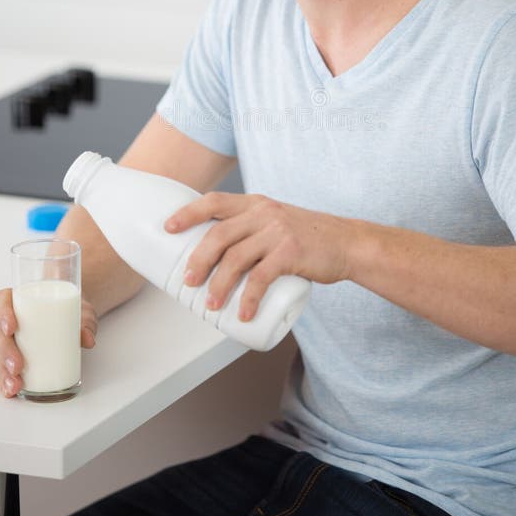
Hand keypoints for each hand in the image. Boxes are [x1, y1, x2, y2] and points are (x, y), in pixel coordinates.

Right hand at [0, 288, 97, 397]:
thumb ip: (86, 323)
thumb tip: (88, 339)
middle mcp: (8, 319)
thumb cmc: (72, 310)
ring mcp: (7, 339)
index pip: (3, 301)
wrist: (74, 319)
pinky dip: (3, 380)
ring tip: (15, 384)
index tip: (12, 327)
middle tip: (17, 365)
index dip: (2, 313)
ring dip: (1, 371)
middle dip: (4, 351)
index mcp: (21, 300)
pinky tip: (10, 390)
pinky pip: (0, 368)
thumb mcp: (82, 312)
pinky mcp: (10, 357)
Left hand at [164, 193, 351, 320]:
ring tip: (211, 304)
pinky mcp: (291, 253)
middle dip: (198, 260)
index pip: (214, 201)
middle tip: (189, 281)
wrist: (347, 243)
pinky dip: (248, 299)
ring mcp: (277, 232)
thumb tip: (217, 257)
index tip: (168, 227)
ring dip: (219, 285)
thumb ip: (252, 230)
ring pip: (236, 258)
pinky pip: (261, 278)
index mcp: (256, 204)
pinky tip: (242, 314)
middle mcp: (264, 213)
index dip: (188, 213)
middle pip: (219, 234)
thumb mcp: (277, 222)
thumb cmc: (308, 238)